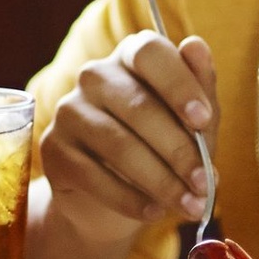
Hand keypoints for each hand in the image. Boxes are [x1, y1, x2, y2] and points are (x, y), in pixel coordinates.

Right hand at [41, 32, 217, 234]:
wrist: (117, 199)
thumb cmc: (162, 149)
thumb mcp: (192, 124)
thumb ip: (200, 89)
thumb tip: (197, 46)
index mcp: (131, 57)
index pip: (150, 52)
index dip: (178, 84)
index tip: (204, 120)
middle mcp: (95, 76)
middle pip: (137, 105)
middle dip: (178, 150)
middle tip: (204, 182)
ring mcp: (69, 111)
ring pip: (118, 144)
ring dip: (160, 180)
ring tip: (189, 205)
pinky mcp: (53, 150)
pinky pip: (93, 175)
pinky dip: (130, 199)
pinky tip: (154, 212)